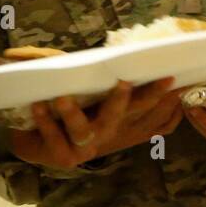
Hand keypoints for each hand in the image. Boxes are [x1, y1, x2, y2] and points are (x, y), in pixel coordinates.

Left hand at [10, 77, 182, 167]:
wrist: (34, 140)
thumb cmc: (63, 108)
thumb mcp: (84, 91)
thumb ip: (97, 76)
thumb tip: (114, 50)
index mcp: (116, 117)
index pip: (143, 105)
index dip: (159, 94)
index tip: (170, 77)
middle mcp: (106, 134)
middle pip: (122, 118)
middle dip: (124, 102)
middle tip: (124, 82)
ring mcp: (86, 148)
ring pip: (84, 131)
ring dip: (72, 114)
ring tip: (61, 98)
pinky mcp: (64, 157)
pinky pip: (54, 138)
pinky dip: (45, 121)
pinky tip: (38, 105)